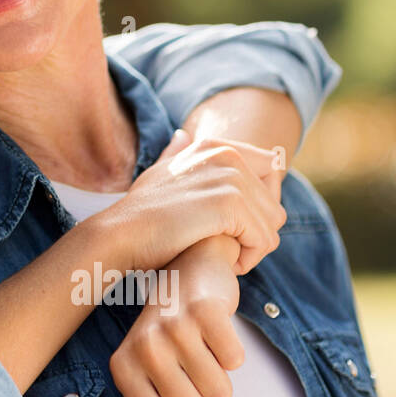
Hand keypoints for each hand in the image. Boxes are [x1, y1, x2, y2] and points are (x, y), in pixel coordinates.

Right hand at [97, 129, 286, 274]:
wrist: (120, 234)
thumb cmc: (139, 212)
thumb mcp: (160, 172)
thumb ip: (178, 153)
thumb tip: (183, 135)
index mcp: (214, 146)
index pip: (271, 172)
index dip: (258, 205)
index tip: (229, 225)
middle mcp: (226, 155)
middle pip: (274, 204)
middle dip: (255, 232)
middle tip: (224, 246)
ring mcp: (229, 177)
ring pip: (273, 225)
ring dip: (252, 248)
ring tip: (221, 254)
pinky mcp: (229, 205)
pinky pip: (263, 240)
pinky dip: (247, 259)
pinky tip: (222, 261)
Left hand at [109, 235, 244, 396]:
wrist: (186, 268)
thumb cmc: (172, 331)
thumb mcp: (164, 376)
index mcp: (123, 368)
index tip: (177, 396)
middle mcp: (143, 348)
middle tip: (193, 371)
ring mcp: (173, 328)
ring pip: (220, 394)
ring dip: (220, 377)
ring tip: (202, 349)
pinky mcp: (204, 311)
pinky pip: (235, 362)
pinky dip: (231, 353)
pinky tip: (213, 332)